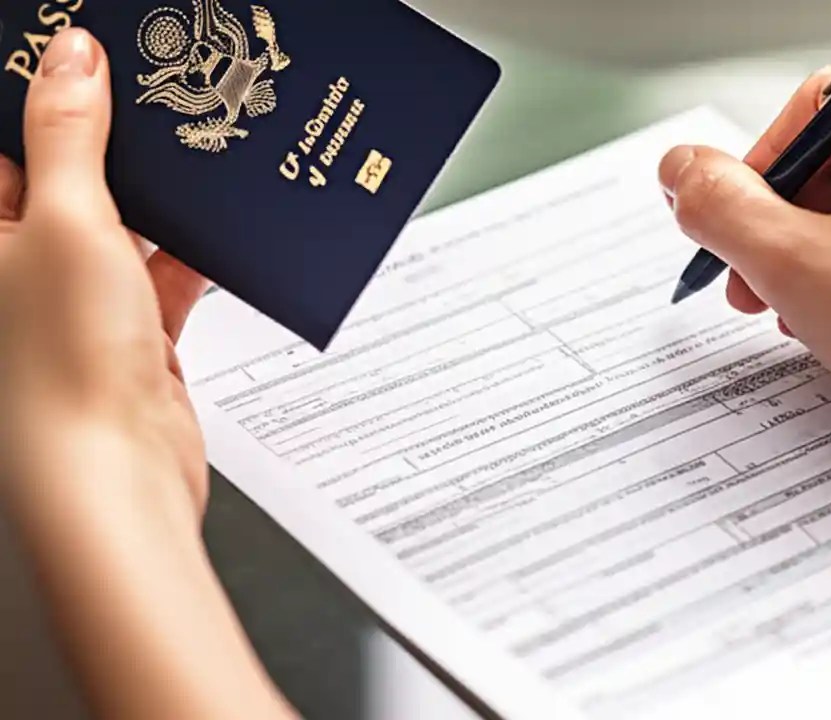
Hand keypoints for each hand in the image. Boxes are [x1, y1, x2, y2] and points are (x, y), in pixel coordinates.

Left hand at [0, 29, 208, 525]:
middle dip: (107, 141)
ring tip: (192, 159)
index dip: (37, 94)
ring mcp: (71, 305)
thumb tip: (71, 60)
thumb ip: (71, 135)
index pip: (1, 145)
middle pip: (60, 179)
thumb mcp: (68, 223)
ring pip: (115, 227)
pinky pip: (161, 278)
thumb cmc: (62, 372)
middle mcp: (14, 269)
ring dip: (154, 200)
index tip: (85, 55)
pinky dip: (190, 258)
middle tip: (150, 96)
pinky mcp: (127, 336)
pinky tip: (217, 236)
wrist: (116, 478)